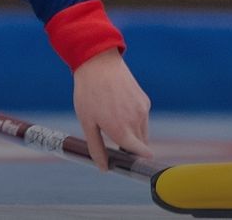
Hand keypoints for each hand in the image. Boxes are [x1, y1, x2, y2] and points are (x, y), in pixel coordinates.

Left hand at [72, 48, 152, 170]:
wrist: (98, 63)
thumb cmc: (88, 93)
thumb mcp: (87, 122)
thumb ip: (96, 147)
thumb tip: (104, 168)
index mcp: (121, 130)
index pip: (139, 154)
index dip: (135, 160)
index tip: (127, 162)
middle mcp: (136, 122)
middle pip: (140, 145)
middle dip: (129, 147)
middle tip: (111, 139)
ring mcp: (143, 110)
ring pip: (142, 131)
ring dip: (132, 133)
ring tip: (112, 118)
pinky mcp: (145, 100)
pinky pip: (142, 117)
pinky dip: (134, 118)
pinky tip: (118, 106)